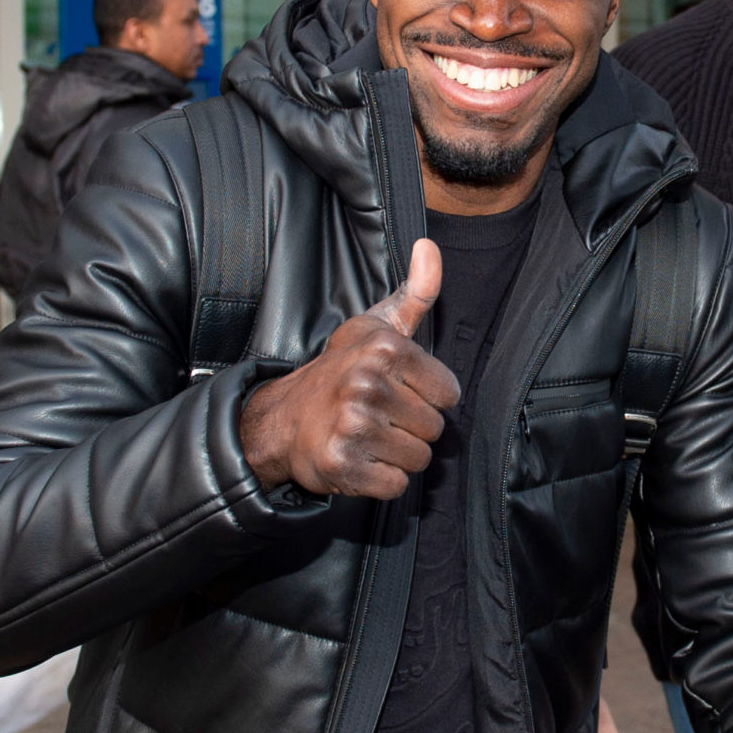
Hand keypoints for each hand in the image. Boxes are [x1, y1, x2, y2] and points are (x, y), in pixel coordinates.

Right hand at [239, 239, 459, 498]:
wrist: (282, 418)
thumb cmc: (340, 372)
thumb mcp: (376, 327)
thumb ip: (414, 294)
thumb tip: (430, 248)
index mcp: (385, 349)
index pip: (449, 394)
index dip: (428, 397)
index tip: (398, 391)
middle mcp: (367, 384)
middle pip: (435, 429)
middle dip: (412, 428)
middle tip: (379, 417)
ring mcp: (353, 426)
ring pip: (419, 459)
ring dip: (398, 455)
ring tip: (369, 437)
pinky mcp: (342, 464)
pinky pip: (396, 485)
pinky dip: (381, 480)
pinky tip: (360, 459)